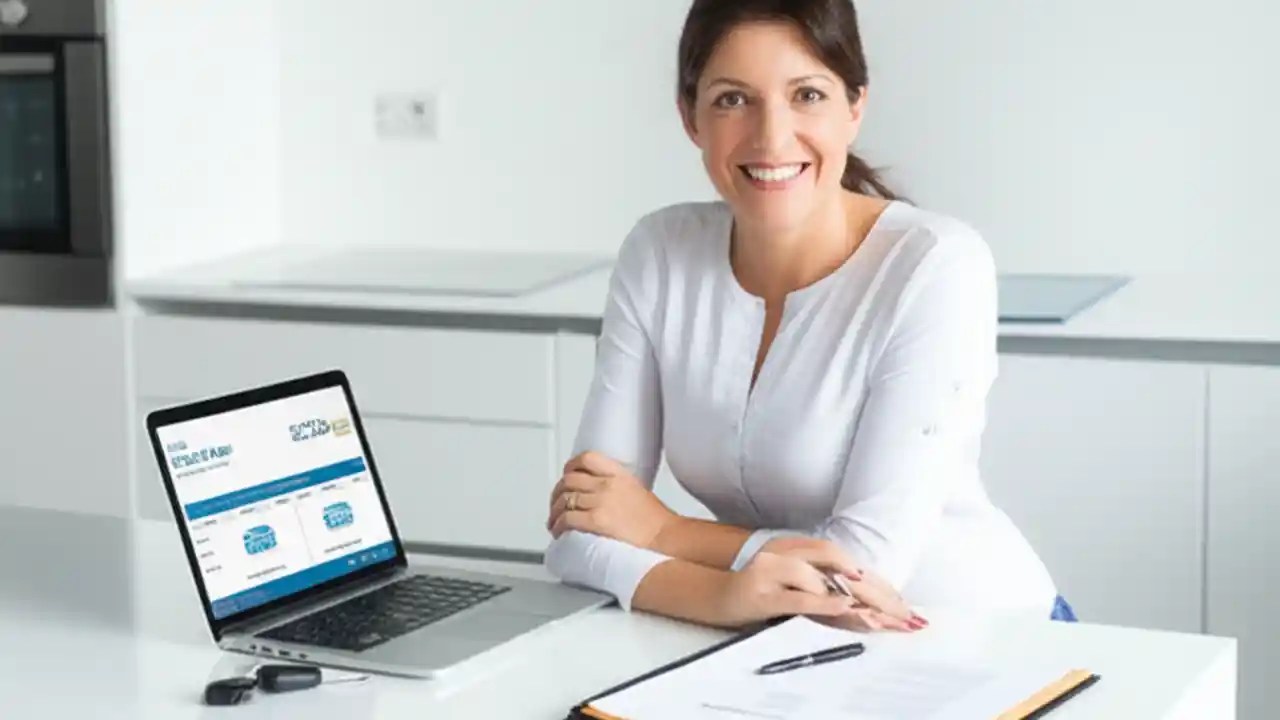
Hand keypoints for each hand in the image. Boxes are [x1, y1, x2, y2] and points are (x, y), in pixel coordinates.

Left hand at [547, 451, 676, 549]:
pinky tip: (558, 532)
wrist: (665, 537)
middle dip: (557, 494)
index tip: (566, 477)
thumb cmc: (655, 520)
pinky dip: (558, 525)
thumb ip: (615, 485)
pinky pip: (567, 518)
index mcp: (619, 473)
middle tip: (556, 505)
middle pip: (569, 480)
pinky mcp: (597, 520)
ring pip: (564, 500)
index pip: (587, 459)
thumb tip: (596, 492)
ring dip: (554, 512)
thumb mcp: (636, 489)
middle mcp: (608, 484)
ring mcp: (602, 501)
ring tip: (554, 523)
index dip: (570, 467)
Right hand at [760, 536, 924, 628]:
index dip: (873, 578)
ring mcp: (773, 571)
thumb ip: (817, 577)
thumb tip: (858, 590)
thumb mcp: (788, 575)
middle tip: (905, 614)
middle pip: (840, 566)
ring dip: (854, 597)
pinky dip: (825, 603)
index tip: (900, 600)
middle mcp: (786, 553)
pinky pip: (800, 598)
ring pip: (821, 579)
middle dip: (877, 592)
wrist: (711, 592)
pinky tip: (846, 608)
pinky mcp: (764, 593)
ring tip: (882, 615)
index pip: (841, 558)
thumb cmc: (753, 588)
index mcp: (794, 547)